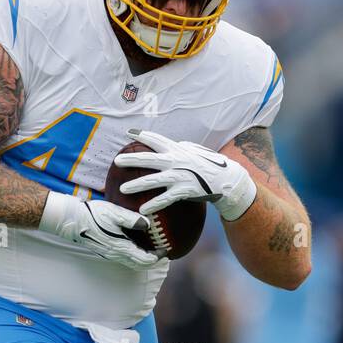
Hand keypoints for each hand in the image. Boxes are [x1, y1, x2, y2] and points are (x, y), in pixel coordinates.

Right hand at [39, 191, 158, 268]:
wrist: (72, 220)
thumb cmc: (93, 215)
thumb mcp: (115, 213)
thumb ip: (133, 219)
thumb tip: (147, 224)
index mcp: (121, 247)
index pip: (145, 259)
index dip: (158, 256)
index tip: (165, 249)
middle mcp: (116, 254)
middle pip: (140, 265)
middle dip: (153, 260)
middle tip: (162, 251)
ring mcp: (110, 254)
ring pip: (132, 263)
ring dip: (144, 259)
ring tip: (152, 249)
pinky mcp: (106, 250)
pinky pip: (125, 258)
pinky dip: (135, 256)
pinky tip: (137, 245)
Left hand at [114, 127, 256, 220]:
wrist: (226, 180)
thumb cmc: (208, 165)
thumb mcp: (194, 151)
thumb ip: (180, 148)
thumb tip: (171, 144)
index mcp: (178, 149)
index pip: (157, 139)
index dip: (142, 134)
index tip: (128, 133)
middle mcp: (177, 160)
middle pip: (149, 159)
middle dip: (132, 159)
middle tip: (117, 161)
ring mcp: (180, 176)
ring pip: (154, 180)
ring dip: (137, 185)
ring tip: (122, 189)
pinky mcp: (185, 190)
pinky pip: (166, 198)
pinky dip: (154, 204)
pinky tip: (142, 210)